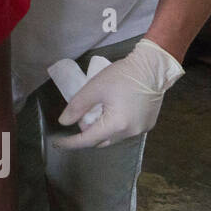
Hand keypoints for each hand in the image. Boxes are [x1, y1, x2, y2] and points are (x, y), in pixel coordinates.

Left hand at [52, 39, 183, 149]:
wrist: (153, 68)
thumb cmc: (122, 76)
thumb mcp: (94, 88)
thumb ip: (77, 106)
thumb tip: (64, 122)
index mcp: (117, 124)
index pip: (88, 140)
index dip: (71, 142)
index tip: (57, 142)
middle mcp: (131, 132)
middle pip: (102, 141)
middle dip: (87, 133)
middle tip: (81, 116)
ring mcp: (141, 130)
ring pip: (114, 138)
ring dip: (101, 130)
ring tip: (96, 112)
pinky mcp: (148, 125)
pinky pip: (125, 132)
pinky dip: (114, 127)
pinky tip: (111, 112)